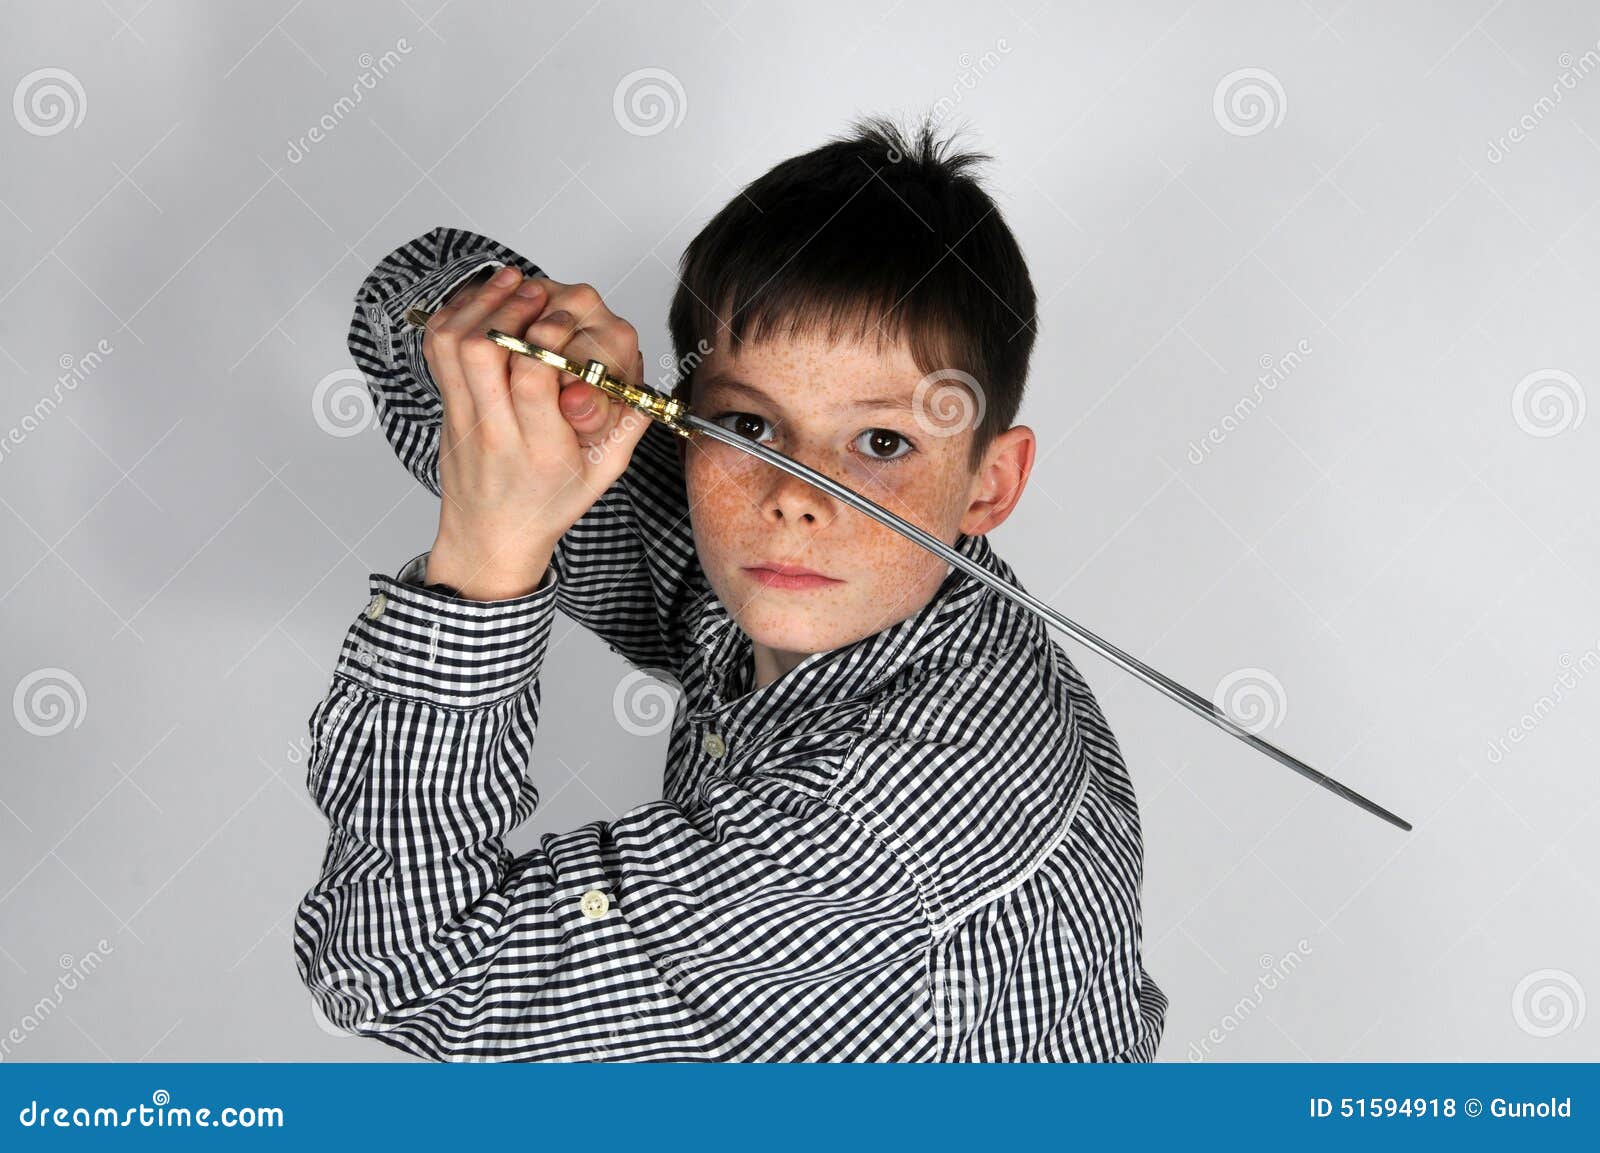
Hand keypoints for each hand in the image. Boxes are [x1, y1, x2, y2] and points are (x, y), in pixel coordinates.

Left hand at [419, 266, 651, 599]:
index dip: (548, 336)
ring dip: (480, 303)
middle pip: (484, 351)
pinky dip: (454, 314)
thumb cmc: (547, 505)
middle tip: (536, 290)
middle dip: (511, 308)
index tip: (565, 318)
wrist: (491, 537)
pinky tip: (481, 299)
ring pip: (453, 345)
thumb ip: (626, 424)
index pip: (533, 378)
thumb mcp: (603, 474)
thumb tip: (641, 375)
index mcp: (542, 449)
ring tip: (509, 282)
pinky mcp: (445, 407)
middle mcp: (496, 431)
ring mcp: (463, 418)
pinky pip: (435, 351)